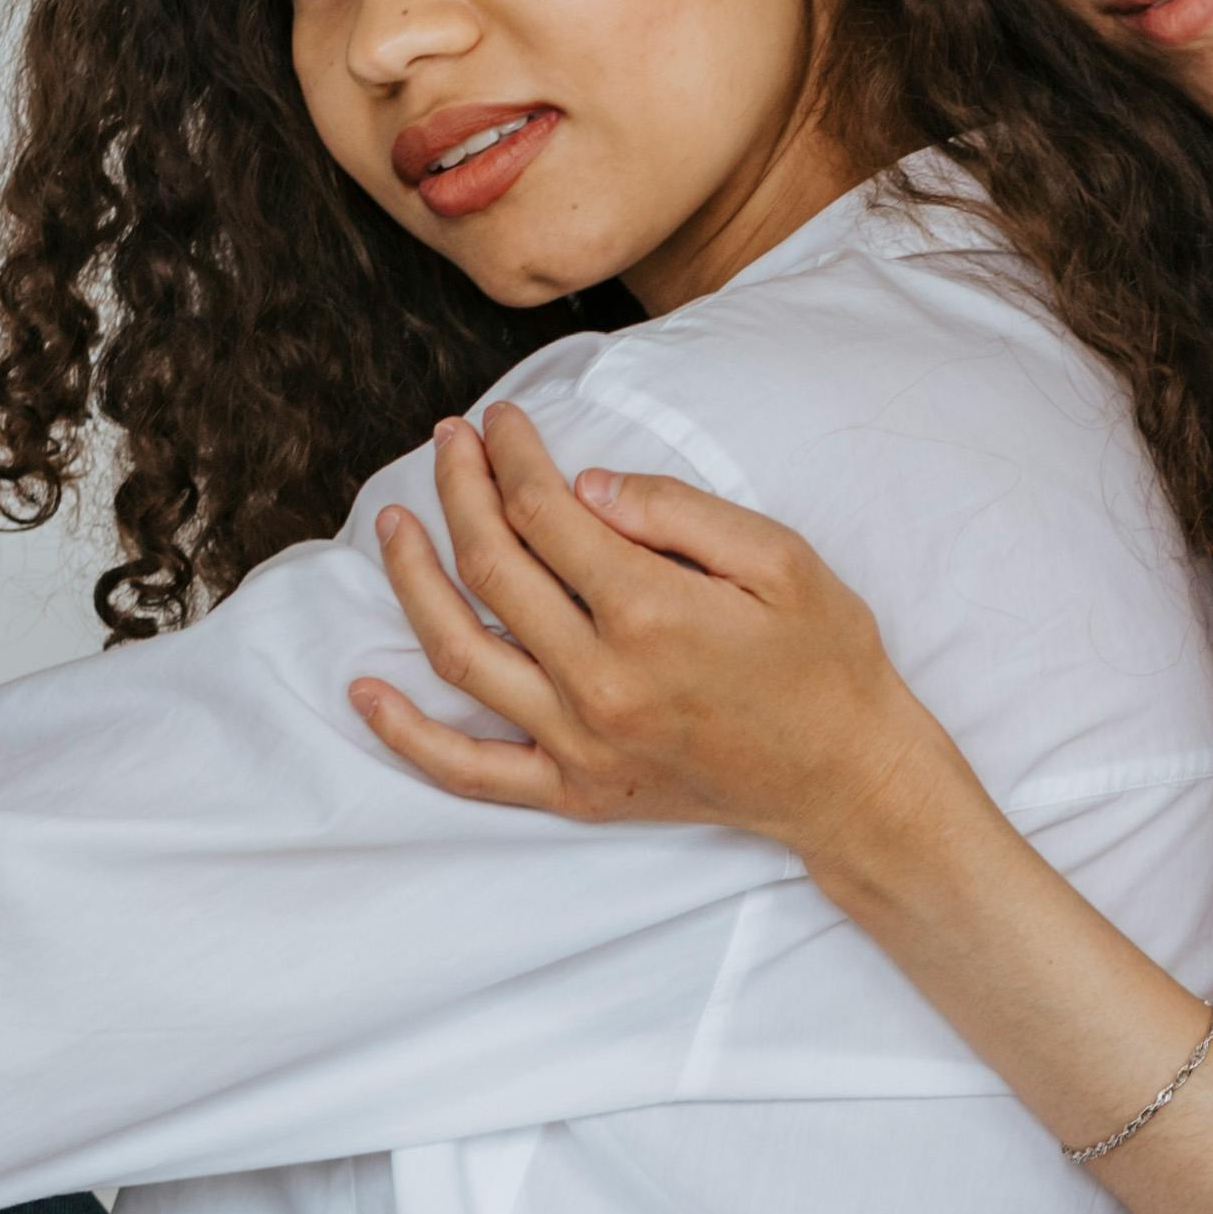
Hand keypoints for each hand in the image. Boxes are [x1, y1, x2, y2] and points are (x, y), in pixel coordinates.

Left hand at [349, 404, 941, 868]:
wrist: (848, 780)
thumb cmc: (827, 661)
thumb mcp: (782, 560)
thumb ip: (679, 514)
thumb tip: (584, 487)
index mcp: (653, 614)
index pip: (546, 515)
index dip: (513, 457)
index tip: (500, 421)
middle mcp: (601, 682)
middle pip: (494, 570)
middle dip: (461, 492)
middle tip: (450, 443)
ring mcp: (581, 745)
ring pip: (461, 655)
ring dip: (414, 583)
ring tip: (393, 525)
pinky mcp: (577, 792)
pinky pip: (470, 772)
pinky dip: (408, 736)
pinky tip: (364, 692)